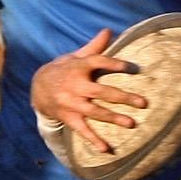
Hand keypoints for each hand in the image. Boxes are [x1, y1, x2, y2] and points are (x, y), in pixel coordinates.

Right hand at [32, 29, 144, 155]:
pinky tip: (106, 149)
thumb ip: (94, 47)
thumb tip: (109, 30)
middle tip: (143, 103)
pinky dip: (93, 140)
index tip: (133, 67)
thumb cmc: (63, 70)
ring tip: (131, 123)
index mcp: (78, 67)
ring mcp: (71, 103)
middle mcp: (75, 85)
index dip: (115, 64)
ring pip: (95, 112)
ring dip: (113, 118)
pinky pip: (82, 130)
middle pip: (102, 92)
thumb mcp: (75, 57)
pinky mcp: (68, 117)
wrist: (37, 88)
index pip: (99, 63)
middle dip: (123, 97)